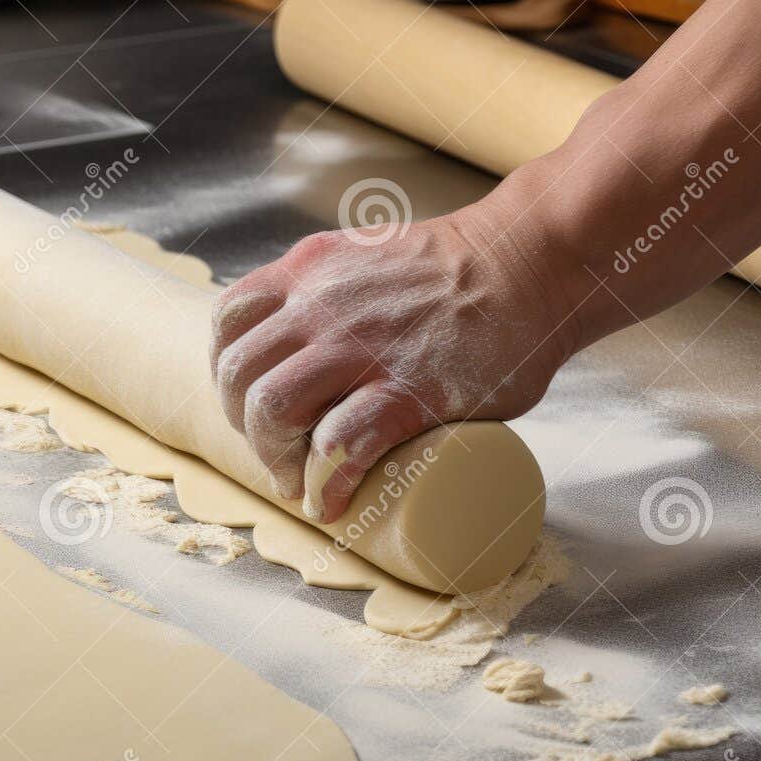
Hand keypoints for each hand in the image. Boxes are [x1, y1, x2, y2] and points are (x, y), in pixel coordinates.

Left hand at [209, 201, 575, 522]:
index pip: (228, 321)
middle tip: (276, 453)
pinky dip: (325, 485)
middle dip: (245, 425)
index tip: (249, 402)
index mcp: (308, 270)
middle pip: (239, 374)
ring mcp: (362, 347)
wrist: (533, 263)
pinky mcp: (408, 391)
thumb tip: (298, 342)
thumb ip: (327, 289)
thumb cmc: (459, 271)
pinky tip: (330, 503)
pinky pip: (339, 447)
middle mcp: (322, 304)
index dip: (228, 372)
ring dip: (275, 459)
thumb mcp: (367, 257)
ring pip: (274, 409)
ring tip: (297, 482)